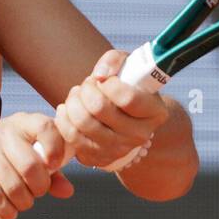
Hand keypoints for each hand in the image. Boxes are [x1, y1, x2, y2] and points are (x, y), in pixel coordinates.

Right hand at [0, 113, 73, 218]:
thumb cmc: (7, 160)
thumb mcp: (30, 157)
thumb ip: (52, 172)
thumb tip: (67, 191)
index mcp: (23, 123)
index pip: (45, 127)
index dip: (56, 148)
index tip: (55, 165)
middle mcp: (3, 132)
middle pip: (31, 167)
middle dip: (40, 188)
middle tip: (37, 191)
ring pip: (14, 187)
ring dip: (24, 203)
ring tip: (23, 201)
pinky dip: (7, 211)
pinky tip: (8, 210)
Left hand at [54, 49, 169, 169]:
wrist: (123, 115)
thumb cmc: (126, 85)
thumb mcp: (128, 66)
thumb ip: (115, 60)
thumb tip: (99, 75)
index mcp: (154, 112)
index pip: (128, 98)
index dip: (109, 84)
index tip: (105, 79)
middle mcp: (139, 135)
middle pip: (99, 109)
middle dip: (86, 89)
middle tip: (88, 84)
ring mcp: (118, 150)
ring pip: (83, 124)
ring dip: (73, 102)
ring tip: (77, 94)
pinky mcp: (98, 158)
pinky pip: (71, 138)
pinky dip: (64, 119)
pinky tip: (68, 108)